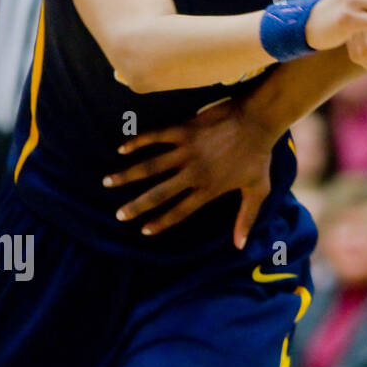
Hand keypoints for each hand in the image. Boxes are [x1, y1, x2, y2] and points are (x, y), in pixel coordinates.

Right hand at [106, 99, 278, 248]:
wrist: (258, 120)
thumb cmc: (259, 156)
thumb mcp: (257, 191)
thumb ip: (246, 218)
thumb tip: (240, 246)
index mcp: (209, 189)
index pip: (180, 211)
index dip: (161, 222)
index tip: (143, 230)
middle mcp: (194, 172)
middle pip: (159, 193)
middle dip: (136, 205)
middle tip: (119, 215)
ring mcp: (187, 150)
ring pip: (150, 166)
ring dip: (127, 174)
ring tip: (107, 182)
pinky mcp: (184, 129)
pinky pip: (156, 136)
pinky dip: (138, 141)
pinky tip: (122, 148)